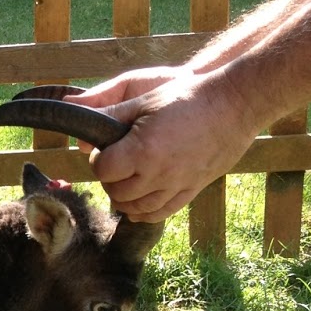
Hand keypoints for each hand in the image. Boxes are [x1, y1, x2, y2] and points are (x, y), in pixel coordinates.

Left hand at [64, 70, 261, 222]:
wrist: (234, 104)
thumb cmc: (187, 97)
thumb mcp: (144, 101)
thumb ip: (110, 115)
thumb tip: (76, 113)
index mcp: (141, 151)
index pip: (102, 169)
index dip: (98, 161)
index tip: (105, 151)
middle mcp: (157, 174)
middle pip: (117, 192)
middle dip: (109, 180)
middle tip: (114, 166)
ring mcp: (176, 185)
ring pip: (136, 208)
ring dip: (124, 199)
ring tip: (125, 182)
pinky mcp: (192, 190)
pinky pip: (161, 212)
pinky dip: (145, 213)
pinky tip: (139, 205)